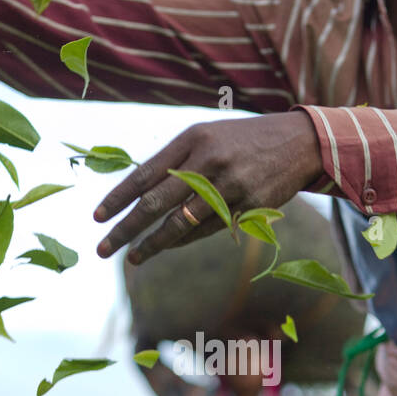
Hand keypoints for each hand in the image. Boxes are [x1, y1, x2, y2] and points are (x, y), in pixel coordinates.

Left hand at [93, 111, 323, 263]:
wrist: (299, 142)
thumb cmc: (243, 141)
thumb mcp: (207, 137)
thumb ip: (176, 161)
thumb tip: (139, 195)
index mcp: (192, 140)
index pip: (145, 173)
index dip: (118, 198)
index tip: (96, 218)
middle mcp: (207, 161)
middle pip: (156, 203)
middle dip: (126, 229)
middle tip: (103, 249)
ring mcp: (229, 185)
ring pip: (181, 224)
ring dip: (153, 244)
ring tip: (133, 258)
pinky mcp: (248, 206)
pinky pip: (207, 230)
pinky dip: (184, 241)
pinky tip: (167, 247)